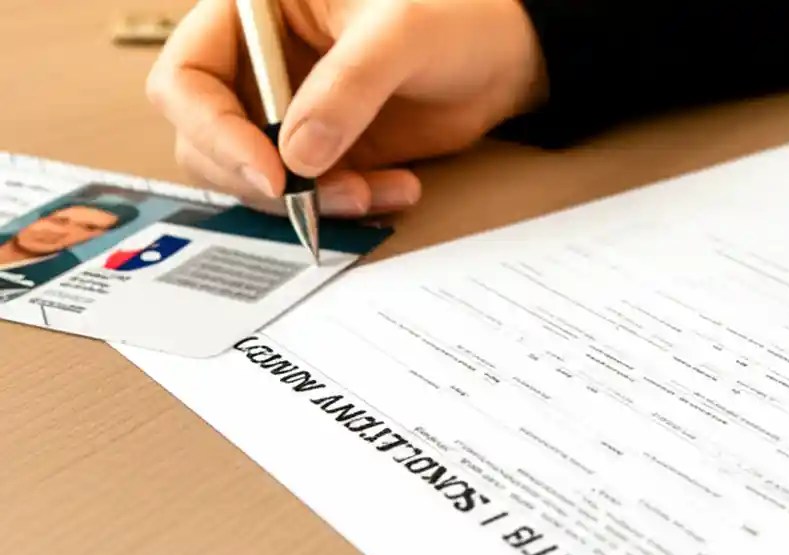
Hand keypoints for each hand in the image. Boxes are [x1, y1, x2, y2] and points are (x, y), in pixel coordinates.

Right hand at [146, 0, 548, 216]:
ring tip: (373, 193)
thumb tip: (296, 154)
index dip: (214, 129)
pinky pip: (310, 195)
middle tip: (313, 199)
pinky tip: (395, 191)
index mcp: (251, 14)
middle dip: (261, 178)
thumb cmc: (452, 15)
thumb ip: (348, 88)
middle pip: (207, 139)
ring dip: (310, 200)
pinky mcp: (324, 152)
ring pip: (257, 178)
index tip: (271, 171)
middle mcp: (258, 65)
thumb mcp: (399, 35)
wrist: (505, 56)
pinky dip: (347, 205)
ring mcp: (288, 113)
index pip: (187, 77)